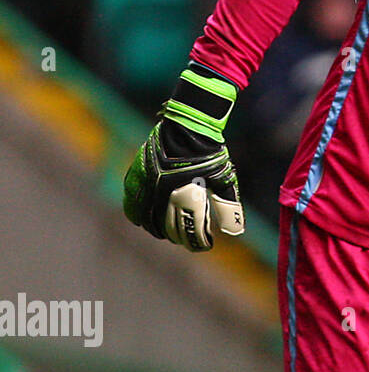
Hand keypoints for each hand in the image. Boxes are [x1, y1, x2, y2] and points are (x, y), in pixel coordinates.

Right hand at [123, 63, 243, 251]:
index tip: (203, 244)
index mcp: (179, 194)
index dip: (193, 239)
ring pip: (142, 214)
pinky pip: (131, 198)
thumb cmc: (208, 153)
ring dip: (152, 225)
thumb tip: (234, 230)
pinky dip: (136, 211)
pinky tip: (142, 216)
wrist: (188, 126)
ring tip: (162, 231)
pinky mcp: (138, 172)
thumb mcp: (223, 179)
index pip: (182, 227)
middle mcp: (158, 191)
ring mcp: (145, 182)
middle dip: (174, 234)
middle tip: (183, 239)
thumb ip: (227, 204)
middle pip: (162, 224)